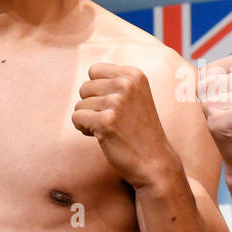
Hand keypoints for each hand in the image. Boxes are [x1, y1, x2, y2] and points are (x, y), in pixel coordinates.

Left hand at [72, 64, 178, 188]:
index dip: (97, 90)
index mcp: (134, 75)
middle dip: (91, 105)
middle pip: (84, 87)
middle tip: (110, 120)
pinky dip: (83, 129)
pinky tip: (100, 136)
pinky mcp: (106, 122)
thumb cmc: (140, 130)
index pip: (94, 70)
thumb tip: (84, 82)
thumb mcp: (135, 96)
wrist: (154, 161)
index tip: (111, 105)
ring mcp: (117, 102)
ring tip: (109, 129)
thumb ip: (115, 83)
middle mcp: (126, 84)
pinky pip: (76, 118)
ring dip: (89, 119)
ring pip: (79, 105)